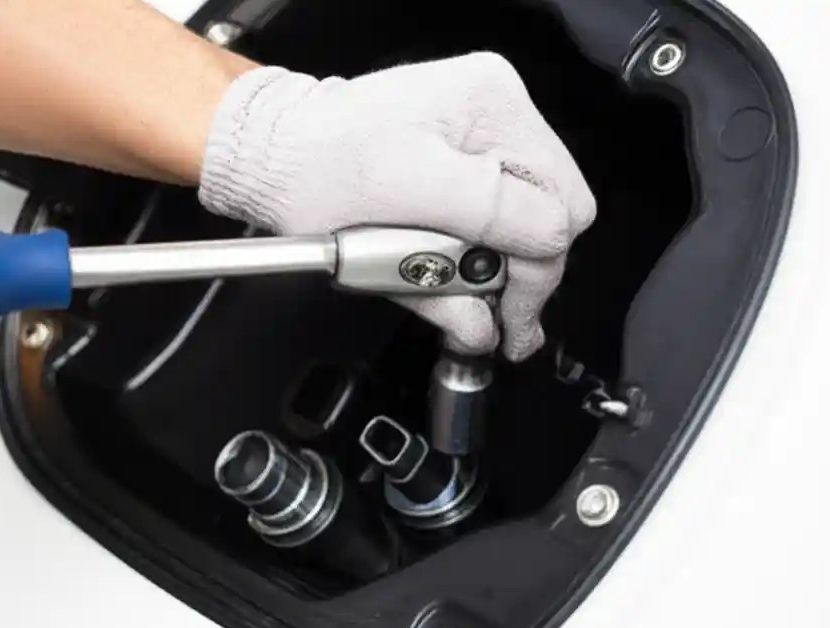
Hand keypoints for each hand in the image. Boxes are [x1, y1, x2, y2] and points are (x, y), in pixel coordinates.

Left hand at [198, 53, 595, 359]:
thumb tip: (525, 280)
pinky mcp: (453, 171)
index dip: (534, 274)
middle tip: (489, 318)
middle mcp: (494, 115)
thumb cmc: (314, 164)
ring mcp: (475, 143)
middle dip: (515, 274)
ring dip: (486, 270)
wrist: (270, 157)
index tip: (510, 320)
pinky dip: (463, 259)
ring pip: (516, 229)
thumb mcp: (403, 188)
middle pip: (546, 219)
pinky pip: (483, 226)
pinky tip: (439, 274)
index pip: (558, 207)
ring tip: (454, 296)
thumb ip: (481, 221)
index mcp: (491, 104)